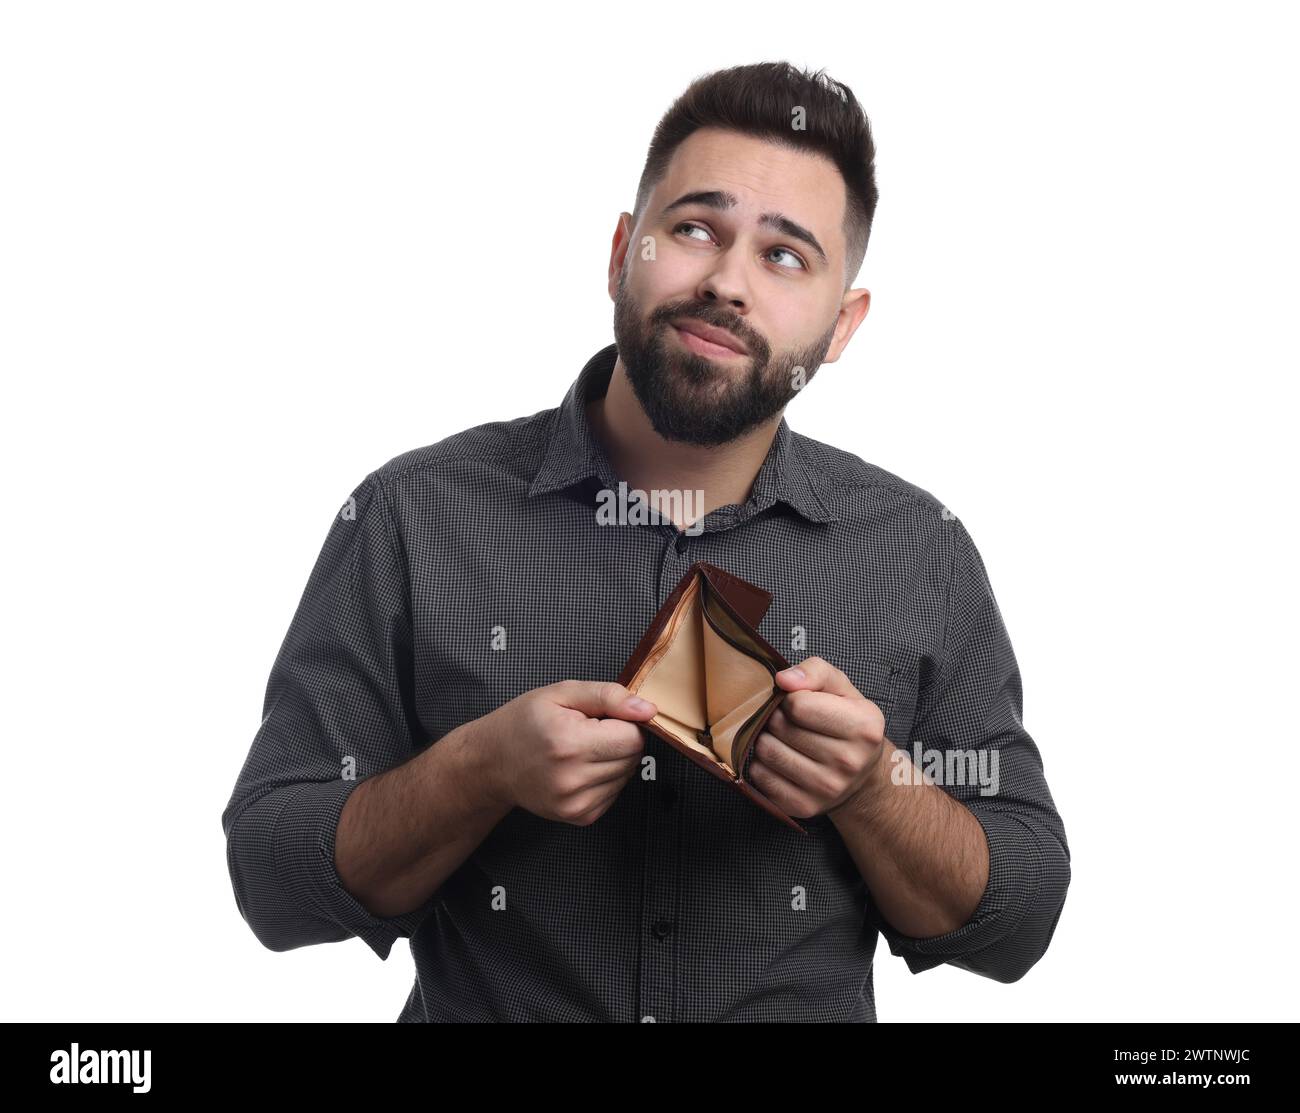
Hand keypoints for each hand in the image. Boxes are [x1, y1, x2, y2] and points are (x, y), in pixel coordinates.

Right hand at [473, 680, 655, 825]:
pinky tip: (580, 768)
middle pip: (633, 758)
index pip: (633, 738)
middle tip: (588, 732)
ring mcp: (576, 803)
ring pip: (627, 776)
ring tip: (581, 750)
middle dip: (619, 740)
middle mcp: (572, 779)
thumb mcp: (562, 693)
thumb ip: (609, 696)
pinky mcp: (580, 817)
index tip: (600, 718)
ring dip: (613, 760)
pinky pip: (615, 793)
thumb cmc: (523, 723)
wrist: (492, 762)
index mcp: (569, 743)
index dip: (623, 722)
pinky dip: (605, 779)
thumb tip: (648, 710)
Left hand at [747, 656, 887, 818]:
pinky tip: (778, 758)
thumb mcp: (841, 689)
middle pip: (780, 727)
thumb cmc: (847, 722)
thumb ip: (814, 672)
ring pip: (767, 752)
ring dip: (765, 738)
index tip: (797, 702)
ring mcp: (827, 789)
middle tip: (785, 719)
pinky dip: (761, 764)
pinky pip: (760, 777)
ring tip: (780, 737)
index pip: (799, 705)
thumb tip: (783, 679)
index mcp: (863, 728)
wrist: (862, 775)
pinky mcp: (804, 806)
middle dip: (776, 717)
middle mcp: (848, 762)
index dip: (790, 698)